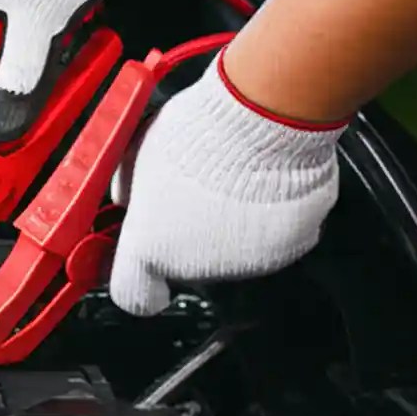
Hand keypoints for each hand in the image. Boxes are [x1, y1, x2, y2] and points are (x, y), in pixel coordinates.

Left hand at [108, 52, 347, 315]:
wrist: (263, 119)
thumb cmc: (196, 132)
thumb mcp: (132, 157)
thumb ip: (126, 192)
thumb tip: (127, 200)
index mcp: (149, 251)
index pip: (134, 296)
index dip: (138, 275)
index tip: (140, 255)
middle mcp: (196, 268)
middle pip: (185, 267)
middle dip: (185, 237)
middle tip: (191, 193)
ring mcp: (247, 263)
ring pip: (231, 253)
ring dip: (228, 225)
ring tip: (230, 179)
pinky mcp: (290, 248)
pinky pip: (274, 237)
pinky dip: (269, 217)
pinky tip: (262, 182)